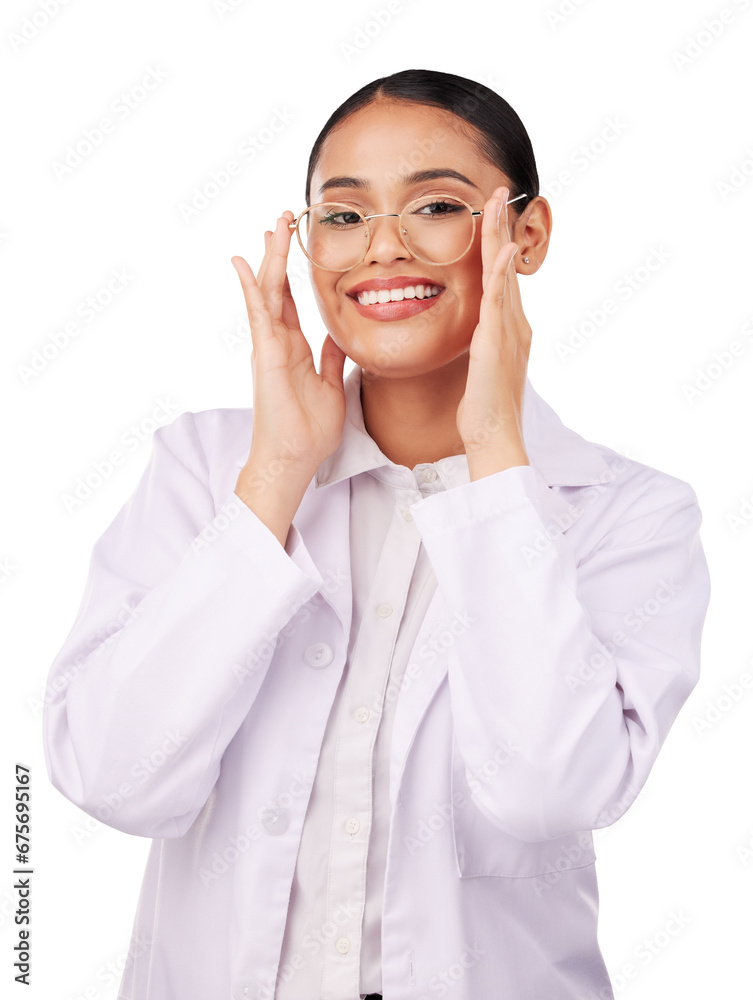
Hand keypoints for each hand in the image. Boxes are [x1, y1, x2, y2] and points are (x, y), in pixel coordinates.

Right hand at [230, 212, 347, 477]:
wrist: (294, 458)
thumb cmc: (308, 430)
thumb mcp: (330, 384)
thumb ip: (331, 358)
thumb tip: (339, 336)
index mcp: (294, 348)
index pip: (289, 300)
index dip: (291, 270)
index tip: (293, 241)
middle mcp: (278, 342)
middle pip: (276, 287)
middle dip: (279, 252)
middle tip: (282, 217)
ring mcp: (269, 346)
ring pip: (267, 292)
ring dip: (270, 258)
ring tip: (272, 225)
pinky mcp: (266, 355)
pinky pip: (258, 315)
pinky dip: (251, 288)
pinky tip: (242, 263)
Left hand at [456, 185, 531, 473]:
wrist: (495, 435)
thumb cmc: (483, 410)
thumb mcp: (480, 368)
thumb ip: (480, 345)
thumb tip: (474, 336)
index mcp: (508, 329)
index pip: (501, 278)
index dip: (496, 245)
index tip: (491, 215)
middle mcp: (514, 324)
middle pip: (506, 266)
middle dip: (501, 228)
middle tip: (499, 191)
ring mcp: (508, 331)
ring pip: (503, 274)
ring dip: (500, 236)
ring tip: (497, 202)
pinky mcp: (496, 342)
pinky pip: (499, 301)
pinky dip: (501, 273)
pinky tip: (501, 248)